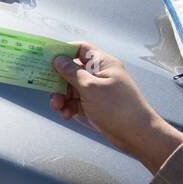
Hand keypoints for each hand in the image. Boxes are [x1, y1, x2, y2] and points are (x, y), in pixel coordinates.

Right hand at [50, 42, 182, 173]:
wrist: (136, 134)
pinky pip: (76, 102)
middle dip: (58, 80)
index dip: (63, 51)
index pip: (81, 49)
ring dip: (62, 97)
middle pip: (72, 70)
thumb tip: (58, 59)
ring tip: (57, 107)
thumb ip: (72, 73)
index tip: (47, 58)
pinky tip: (67, 115)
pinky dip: (69, 107)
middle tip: (48, 89)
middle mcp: (99, 74)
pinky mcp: (94, 105)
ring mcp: (97, 90)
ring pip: (72, 88)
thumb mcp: (90, 88)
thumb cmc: (116, 107)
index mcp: (103, 64)